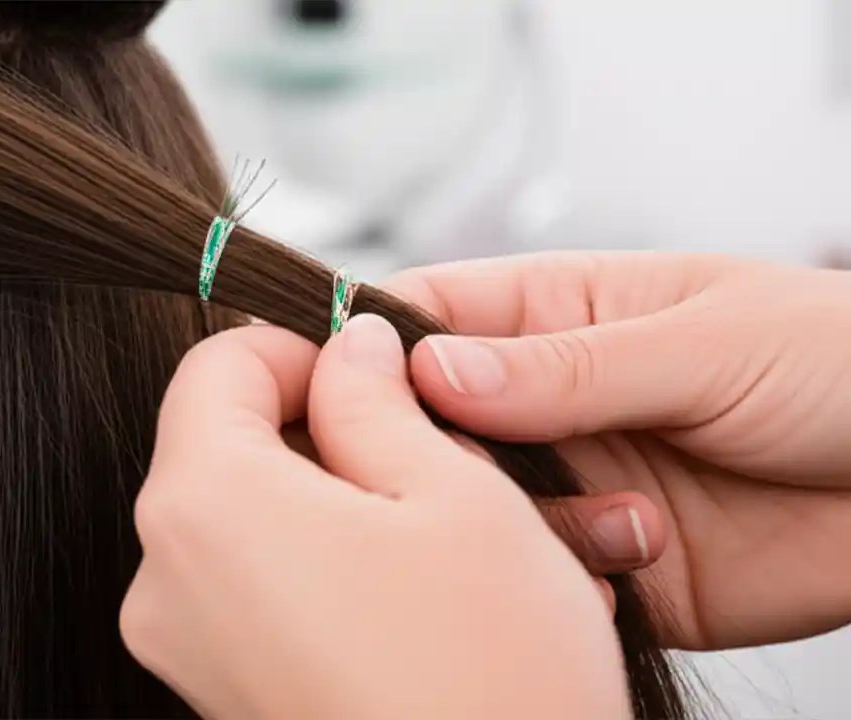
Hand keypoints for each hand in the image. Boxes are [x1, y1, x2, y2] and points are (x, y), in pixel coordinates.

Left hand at [120, 319, 629, 718]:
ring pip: (255, 517)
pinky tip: (418, 594)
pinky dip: (329, 567)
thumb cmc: (493, 683)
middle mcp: (166, 579)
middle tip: (435, 458)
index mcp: (206, 506)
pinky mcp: (221, 692)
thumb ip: (377, 398)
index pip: (218, 365)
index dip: (302, 348)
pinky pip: (261, 588)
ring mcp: (184, 646)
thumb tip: (348, 345)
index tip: (375, 369)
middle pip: (229, 443)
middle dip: (329, 431)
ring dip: (342, 502)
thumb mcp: (455, 495)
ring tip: (446, 536)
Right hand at [385, 251, 850, 649]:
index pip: (420, 317)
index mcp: (556, 315)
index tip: (328, 384)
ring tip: (618, 521)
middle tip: (470, 476)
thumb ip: (567, 366)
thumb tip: (432, 368)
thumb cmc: (843, 363)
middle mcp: (546, 403)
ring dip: (519, 524)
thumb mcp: (706, 340)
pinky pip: (536, 581)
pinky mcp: (605, 567)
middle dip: (428, 455)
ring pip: (470, 511)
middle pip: (422, 426)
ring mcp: (571, 485)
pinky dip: (561, 584)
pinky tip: (633, 564)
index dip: (358, 347)